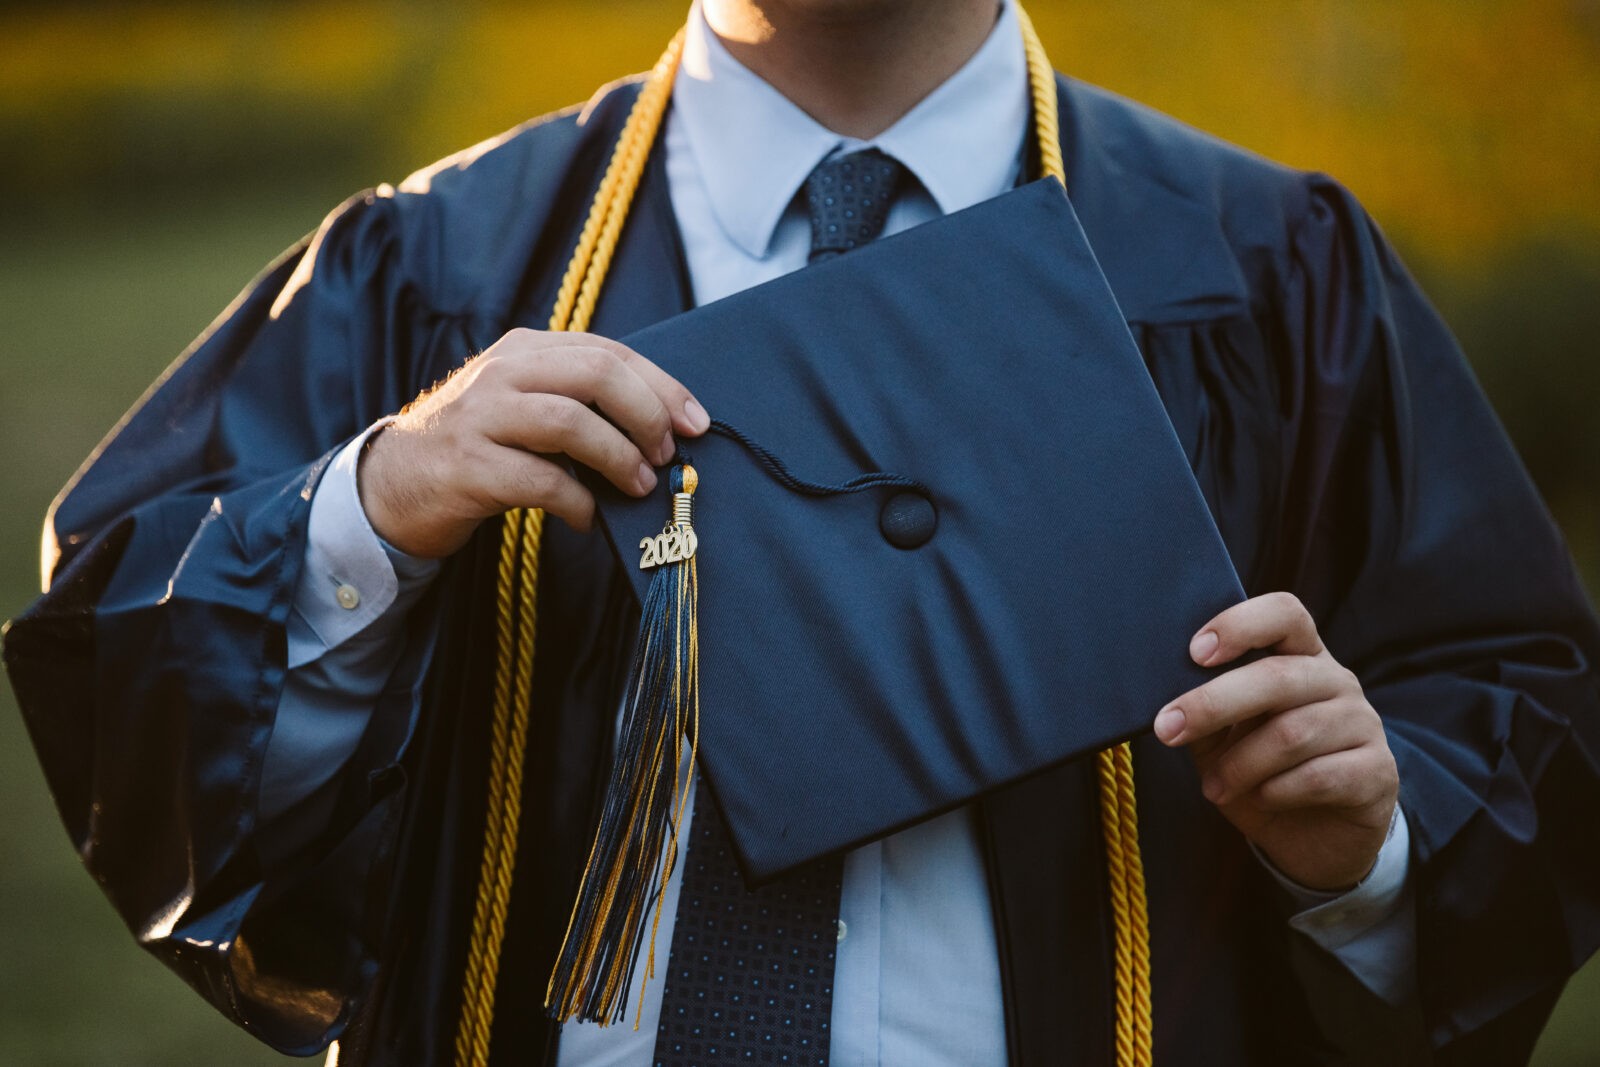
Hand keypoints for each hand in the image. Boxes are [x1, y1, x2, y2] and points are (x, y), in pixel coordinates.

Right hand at [359, 328, 709, 557]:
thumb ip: (576, 400)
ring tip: (637, 486)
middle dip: (646, 415)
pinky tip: (587, 518)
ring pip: (570, 422)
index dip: (661, 386)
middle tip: (665, 454)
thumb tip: (659, 428)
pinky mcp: (468, 467)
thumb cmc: (478, 447)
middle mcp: (502, 373)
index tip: (695, 422)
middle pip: (595, 374)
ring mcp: (481, 417)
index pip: (608, 352)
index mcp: (524, 350)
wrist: (393, 484)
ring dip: (618, 457)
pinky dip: (578, 503)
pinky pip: (540, 481)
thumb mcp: (522, 404)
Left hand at [1152, 592, 1397, 891]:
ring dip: (1239, 765)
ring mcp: (1363, 724)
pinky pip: (1318, 777)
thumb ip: (1204, 708)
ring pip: (1291, 733)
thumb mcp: (1224, 736)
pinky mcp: (1377, 772)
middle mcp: (1337, 681)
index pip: (1283, 614)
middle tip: (1167, 729)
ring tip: (1213, 788)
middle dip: (1212, 703)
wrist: (1317, 838)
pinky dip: (1276, 791)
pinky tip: (1261, 799)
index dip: (1240, 624)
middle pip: (1276, 676)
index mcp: (1300, 657)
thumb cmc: (1262, 772)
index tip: (1195, 652)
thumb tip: (1163, 692)